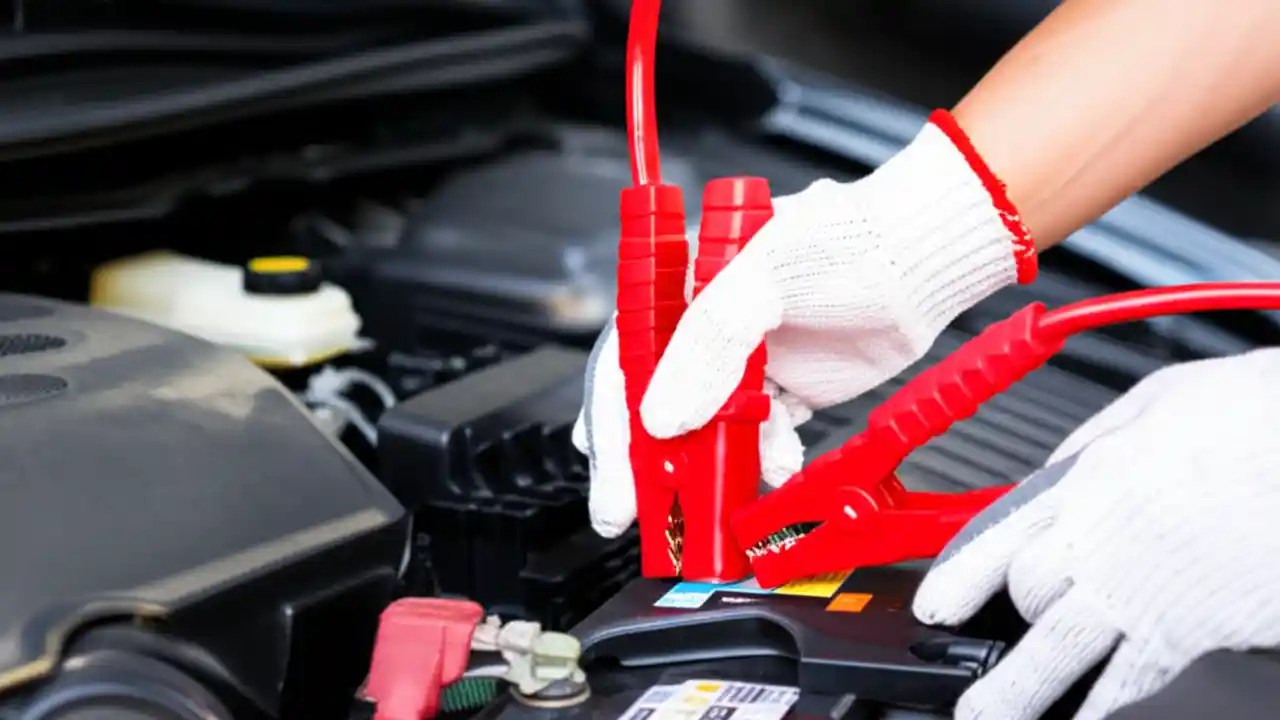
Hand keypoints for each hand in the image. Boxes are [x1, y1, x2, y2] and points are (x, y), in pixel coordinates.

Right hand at [576, 111, 1033, 537]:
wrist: (921, 260)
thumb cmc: (847, 238)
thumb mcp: (763, 278)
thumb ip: (709, 347)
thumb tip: (661, 416)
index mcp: (680, 285)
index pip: (625, 357)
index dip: (610, 418)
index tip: (612, 473)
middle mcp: (705, 325)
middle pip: (654, 400)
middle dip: (644, 459)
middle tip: (633, 510)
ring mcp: (746, 360)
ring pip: (705, 427)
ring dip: (710, 465)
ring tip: (718, 493)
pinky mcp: (784, 388)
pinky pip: (757, 437)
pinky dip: (763, 459)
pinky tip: (776, 464)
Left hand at [913, 349, 1279, 719]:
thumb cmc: (1254, 414)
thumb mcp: (1153, 403)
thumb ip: (1096, 445)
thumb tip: (1061, 472)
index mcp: (1087, 481)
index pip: (993, 538)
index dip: (956, 579)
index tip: (935, 607)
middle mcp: (1100, 542)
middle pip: (1025, 596)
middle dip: (1008, 621)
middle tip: (984, 651)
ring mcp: (1143, 594)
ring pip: (1056, 653)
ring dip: (1015, 691)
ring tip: (987, 715)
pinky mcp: (1190, 632)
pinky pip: (1128, 683)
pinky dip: (1098, 708)